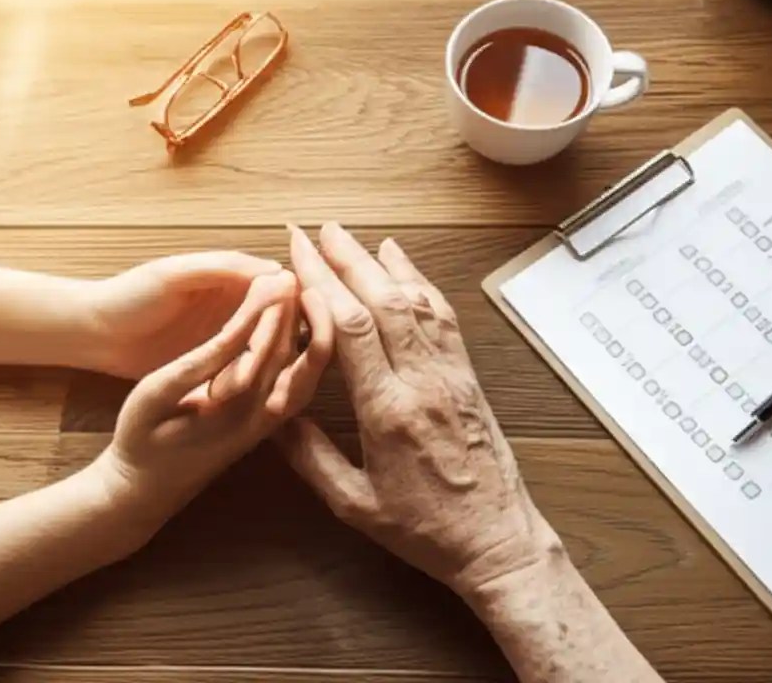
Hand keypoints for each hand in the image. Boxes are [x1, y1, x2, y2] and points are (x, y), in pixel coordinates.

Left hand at [85, 251, 283, 379]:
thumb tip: (277, 271)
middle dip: (276, 344)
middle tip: (270, 370)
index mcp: (232, 276)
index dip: (288, 309)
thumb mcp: (174, 276)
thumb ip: (223, 268)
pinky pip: (242, 370)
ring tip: (257, 387)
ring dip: (264, 367)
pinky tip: (246, 397)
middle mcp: (235, 303)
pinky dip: (246, 381)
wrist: (95, 332)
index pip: (278, 288)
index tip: (291, 330)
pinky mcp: (213, 362)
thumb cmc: (129, 296)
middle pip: (278, 322)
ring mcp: (226, 334)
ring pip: (264, 350)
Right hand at [93, 270, 333, 530]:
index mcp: (237, 410)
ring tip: (307, 290)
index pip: (268, 348)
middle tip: (299, 267)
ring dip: (311, 327)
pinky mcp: (268, 421)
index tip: (280, 272)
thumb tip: (234, 333)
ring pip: (307, 368)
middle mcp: (263, 417)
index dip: (276, 307)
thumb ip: (196, 366)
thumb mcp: (154, 397)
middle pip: (294, 354)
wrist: (145, 491)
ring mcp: (270, 421)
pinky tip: (305, 324)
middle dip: (299, 308)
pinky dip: (309, 347)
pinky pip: (302, 379)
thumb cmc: (140, 442)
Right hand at [276, 223, 559, 595]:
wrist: (497, 542)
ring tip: (351, 235)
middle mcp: (423, 382)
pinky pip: (443, 318)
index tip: (298, 252)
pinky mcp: (467, 378)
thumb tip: (273, 414)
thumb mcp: (354, 503)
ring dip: (380, 262)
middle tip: (317, 229)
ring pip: (416, 301)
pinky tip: (402, 263)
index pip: (353, 328)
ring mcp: (450, 376)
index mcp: (389, 411)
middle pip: (383, 301)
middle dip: (347, 259)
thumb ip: (310, 457)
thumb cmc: (425, 530)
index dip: (323, 282)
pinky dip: (420, 282)